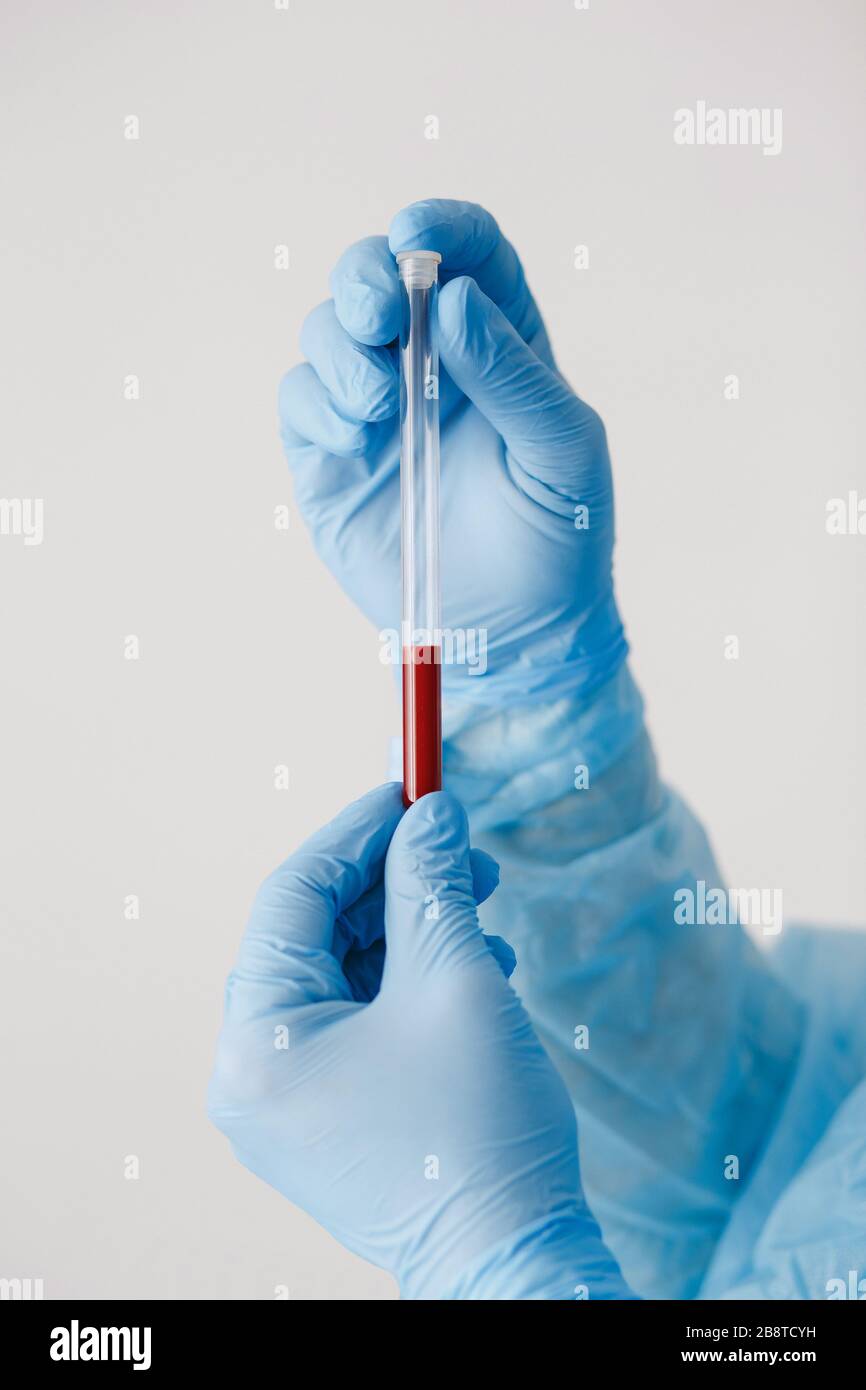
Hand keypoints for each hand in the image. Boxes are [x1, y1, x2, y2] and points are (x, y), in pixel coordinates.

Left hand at [208, 785, 628, 1298]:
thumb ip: (430, 885)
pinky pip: (358, 1022)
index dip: (356, 833)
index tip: (411, 789)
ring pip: (343, 976)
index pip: (293, 899)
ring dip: (410, 928)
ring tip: (479, 904)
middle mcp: (253, 1076)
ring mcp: (289, 1104)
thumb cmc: (479, 1131)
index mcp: (257, 1045)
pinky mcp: (330, 1118)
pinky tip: (472, 961)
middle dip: (392, 881)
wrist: (514, 1264)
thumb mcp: (454, 982)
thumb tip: (429, 813)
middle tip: (457, 843)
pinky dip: (410, 981)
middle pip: (316, 935)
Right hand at [279, 199, 625, 702]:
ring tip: (379, 405)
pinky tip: (358, 437)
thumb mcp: (561, 452)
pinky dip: (318, 402)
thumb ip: (514, 376)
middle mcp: (428, 361)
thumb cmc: (559, 538)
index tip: (416, 236)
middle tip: (379, 312)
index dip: (438, 227)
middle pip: (375, 274)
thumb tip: (452, 299)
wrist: (515, 634)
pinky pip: (300, 399)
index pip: (465, 253)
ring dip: (342, 349)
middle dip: (364, 275)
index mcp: (498, 342)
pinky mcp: (329, 456)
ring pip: (326, 330)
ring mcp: (374, 407)